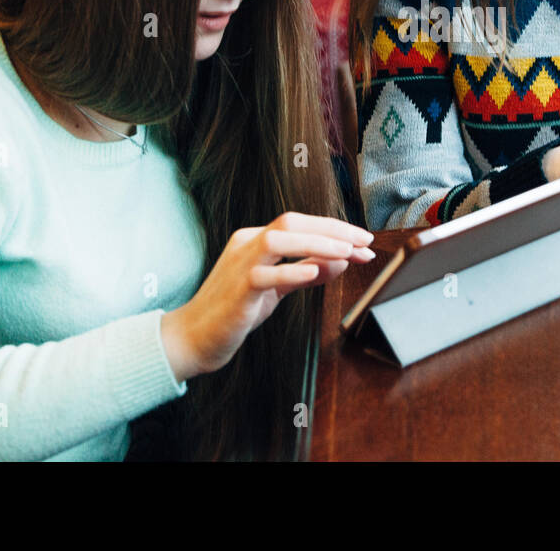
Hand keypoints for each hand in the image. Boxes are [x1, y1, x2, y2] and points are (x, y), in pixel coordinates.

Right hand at [160, 213, 373, 381]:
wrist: (194, 338)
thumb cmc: (235, 310)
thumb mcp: (277, 287)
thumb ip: (306, 272)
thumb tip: (342, 261)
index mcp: (256, 239)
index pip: (300, 224)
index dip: (335, 230)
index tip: (364, 242)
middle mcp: (247, 243)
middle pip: (292, 222)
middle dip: (333, 230)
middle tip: (364, 242)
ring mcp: (239, 264)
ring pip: (278, 240)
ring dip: (317, 243)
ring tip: (347, 252)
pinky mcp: (237, 290)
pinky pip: (265, 274)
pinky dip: (290, 271)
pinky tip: (314, 271)